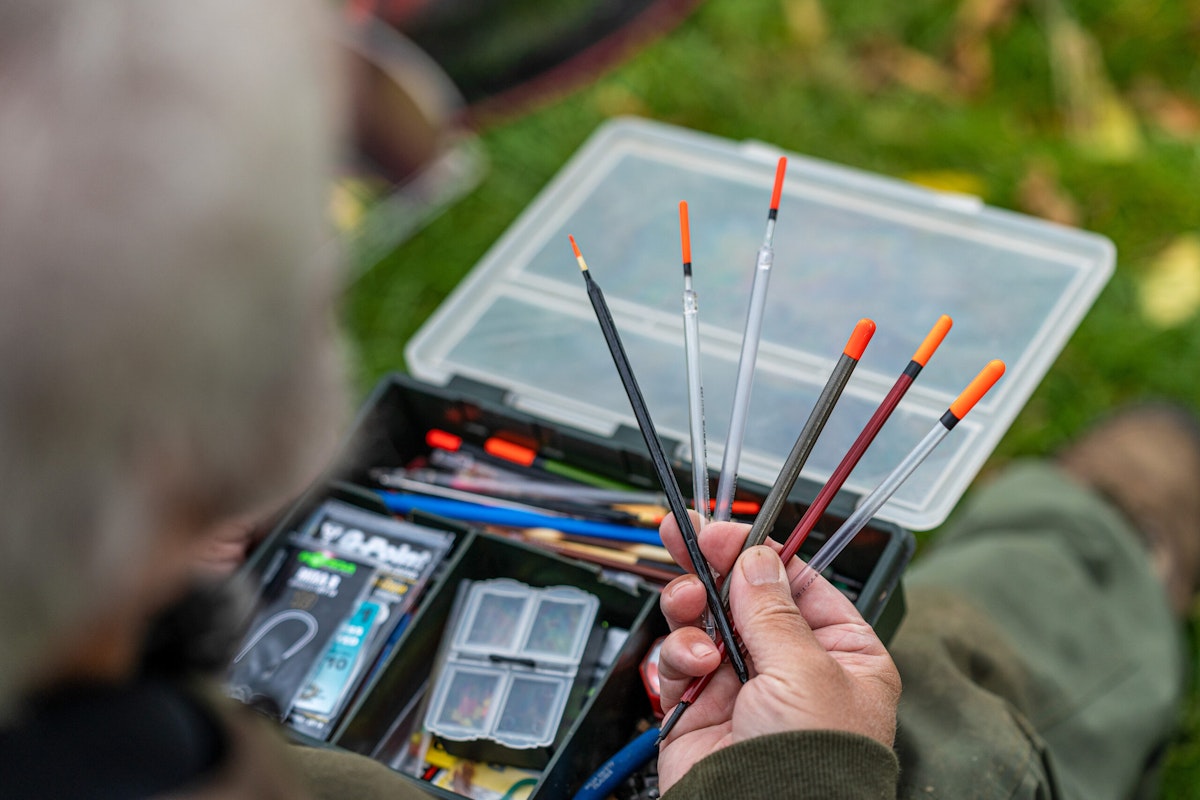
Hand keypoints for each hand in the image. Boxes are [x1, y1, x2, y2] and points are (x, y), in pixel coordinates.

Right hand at [655, 515, 900, 790]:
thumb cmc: (813, 767)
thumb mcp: (805, 671)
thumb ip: (773, 609)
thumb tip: (755, 559)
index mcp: (839, 653)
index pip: (795, 582)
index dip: (758, 552)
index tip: (725, 531)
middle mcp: (790, 666)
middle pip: (743, 595)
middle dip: (712, 567)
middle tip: (687, 538)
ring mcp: (741, 685)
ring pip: (704, 619)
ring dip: (691, 607)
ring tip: (690, 605)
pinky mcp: (699, 706)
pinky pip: (678, 659)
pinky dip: (678, 655)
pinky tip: (694, 665)